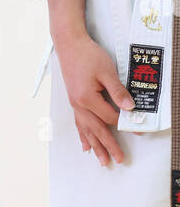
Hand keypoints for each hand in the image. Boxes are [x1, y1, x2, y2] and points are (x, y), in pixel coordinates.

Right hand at [54, 32, 133, 165]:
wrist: (69, 45)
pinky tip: (85, 146)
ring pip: (86, 131)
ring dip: (95, 147)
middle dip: (108, 147)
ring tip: (101, 161)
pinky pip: (78, 124)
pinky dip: (83, 136)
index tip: (137, 131)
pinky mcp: (74, 102)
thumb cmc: (88, 56)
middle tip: (117, 160)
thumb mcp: (107, 71)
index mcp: (87, 99)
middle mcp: (79, 105)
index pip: (110, 117)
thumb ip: (118, 91)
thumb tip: (128, 108)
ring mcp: (75, 105)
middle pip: (96, 130)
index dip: (124, 125)